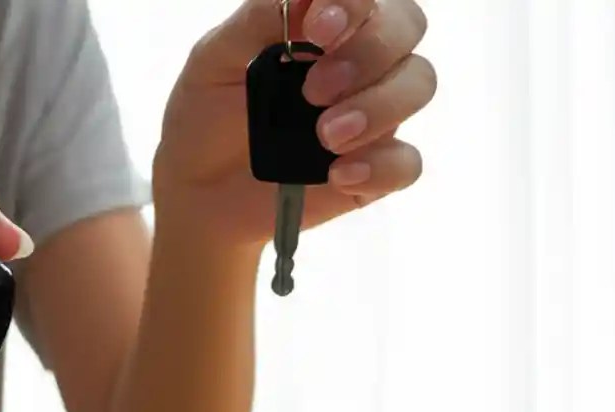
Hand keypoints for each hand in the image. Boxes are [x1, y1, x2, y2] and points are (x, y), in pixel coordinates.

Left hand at [154, 0, 433, 243]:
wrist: (195, 189)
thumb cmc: (206, 114)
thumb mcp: (214, 59)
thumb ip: (257, 19)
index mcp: (326, 25)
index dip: (354, 2)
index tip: (318, 27)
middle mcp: (360, 61)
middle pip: (407, 28)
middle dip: (369, 53)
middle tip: (315, 89)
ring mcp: (373, 114)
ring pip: (418, 84)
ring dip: (378, 106)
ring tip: (325, 136)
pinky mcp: (374, 169)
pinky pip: (406, 162)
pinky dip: (380, 166)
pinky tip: (338, 174)